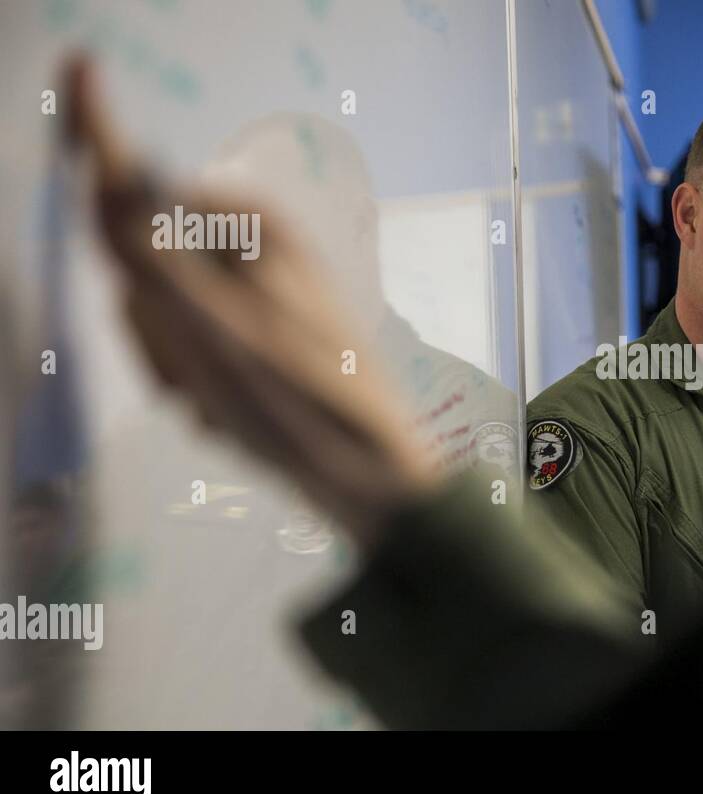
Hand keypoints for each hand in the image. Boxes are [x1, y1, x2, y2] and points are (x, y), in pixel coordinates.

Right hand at [64, 56, 438, 545]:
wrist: (366, 469)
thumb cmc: (290, 398)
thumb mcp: (206, 323)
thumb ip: (149, 253)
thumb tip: (109, 187)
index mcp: (256, 225)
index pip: (147, 216)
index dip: (137, 275)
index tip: (162, 323)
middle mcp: (265, 250)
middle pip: (157, 275)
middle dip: (162, 335)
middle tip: (194, 378)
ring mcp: (269, 297)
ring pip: (178, 323)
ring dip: (183, 370)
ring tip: (221, 403)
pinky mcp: (274, 342)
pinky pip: (209, 357)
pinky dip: (211, 390)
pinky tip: (234, 420)